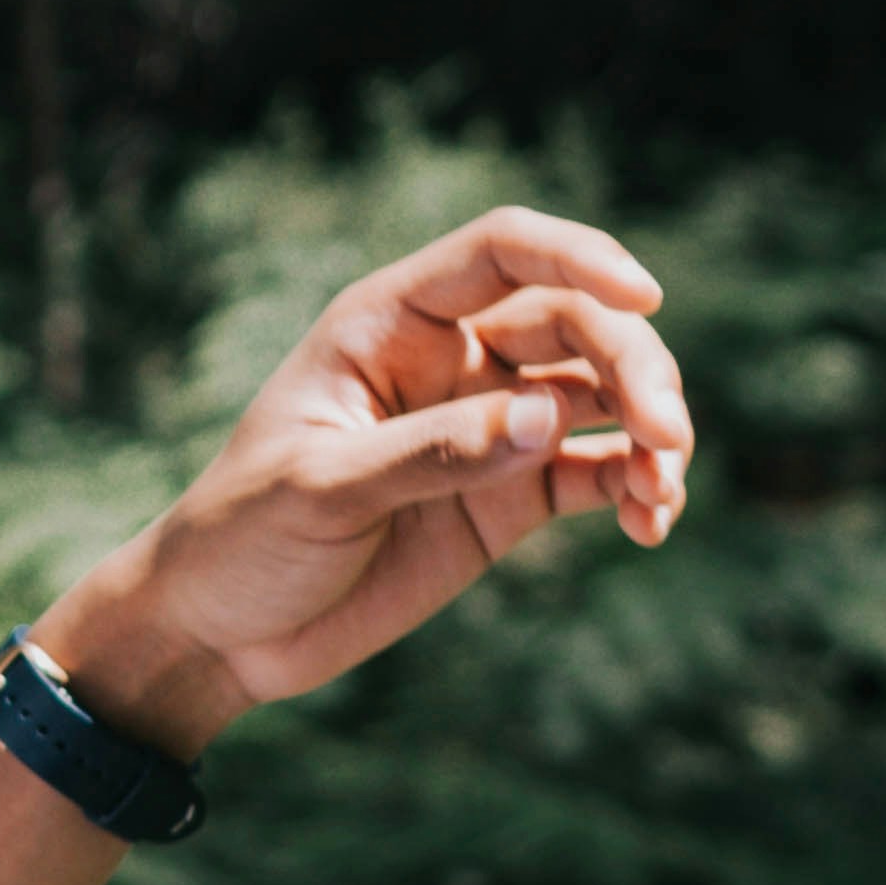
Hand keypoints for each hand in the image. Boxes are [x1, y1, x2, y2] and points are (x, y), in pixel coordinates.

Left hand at [53, 207, 692, 753]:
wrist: (220, 632)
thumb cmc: (242, 537)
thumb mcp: (320, 490)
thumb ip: (431, 453)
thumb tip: (548, 416)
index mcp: (388, 324)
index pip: (501, 253)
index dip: (579, 257)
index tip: (647, 294)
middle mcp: (448, 360)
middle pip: (573, 321)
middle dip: (635, 366)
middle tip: (665, 438)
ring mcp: (487, 427)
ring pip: (600, 393)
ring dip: (652, 427)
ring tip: (660, 491)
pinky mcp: (508, 497)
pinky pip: (596, 472)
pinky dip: (637, 488)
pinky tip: (649, 525)